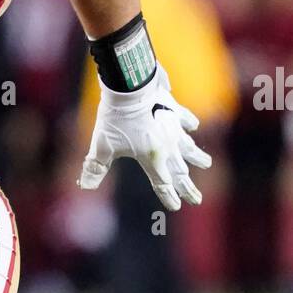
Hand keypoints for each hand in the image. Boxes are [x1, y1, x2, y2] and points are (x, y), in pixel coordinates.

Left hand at [78, 64, 211, 211]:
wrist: (130, 86)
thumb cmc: (115, 118)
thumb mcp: (102, 145)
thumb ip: (95, 167)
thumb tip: (85, 186)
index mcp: (152, 158)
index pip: (162, 184)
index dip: (168, 197)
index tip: (175, 206)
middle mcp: (167, 146)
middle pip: (179, 172)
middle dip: (187, 187)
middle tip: (197, 198)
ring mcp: (173, 127)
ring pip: (188, 146)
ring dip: (197, 156)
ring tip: (206, 163)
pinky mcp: (173, 109)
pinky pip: (183, 118)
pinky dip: (188, 122)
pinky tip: (193, 126)